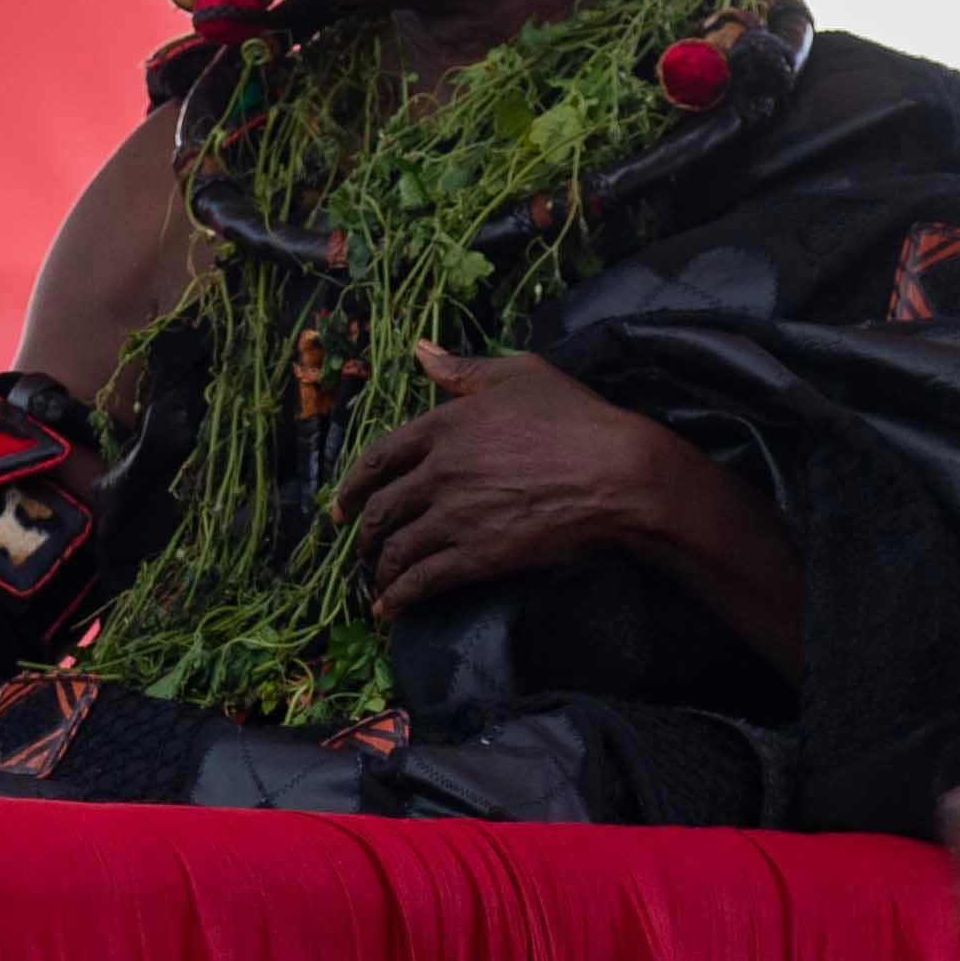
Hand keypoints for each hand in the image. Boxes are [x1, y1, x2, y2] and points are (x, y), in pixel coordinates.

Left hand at [333, 348, 695, 616]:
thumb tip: (419, 351)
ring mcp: (455, 516)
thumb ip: (464, 367)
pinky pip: (423, 581)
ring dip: (379, 569)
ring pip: (396, 548)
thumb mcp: (521, 375)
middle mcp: (439, 472)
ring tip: (377, 581)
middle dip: (362, 532)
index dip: (352, 486)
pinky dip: (399, 598)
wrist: (618, 474)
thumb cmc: (577, 418)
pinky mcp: (477, 556)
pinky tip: (389, 609)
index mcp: (444, 426)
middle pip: (380, 508)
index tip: (341, 505)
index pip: (379, 458)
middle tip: (358, 548)